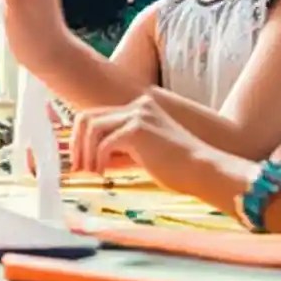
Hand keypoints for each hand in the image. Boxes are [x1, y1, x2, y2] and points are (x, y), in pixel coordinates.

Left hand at [70, 92, 208, 193]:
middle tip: (77, 168)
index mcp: (140, 108)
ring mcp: (138, 115)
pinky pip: (103, 143)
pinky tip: (103, 174)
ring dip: (84, 153)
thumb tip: (90, 159)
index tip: (78, 161)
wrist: (204, 171)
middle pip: (87, 117)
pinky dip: (97, 160)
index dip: (80, 138)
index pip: (96, 116)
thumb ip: (119, 150)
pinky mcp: (138, 130)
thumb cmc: (178, 168)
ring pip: (91, 128)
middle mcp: (138, 106)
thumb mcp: (143, 153)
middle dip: (76, 144)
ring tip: (90, 173)